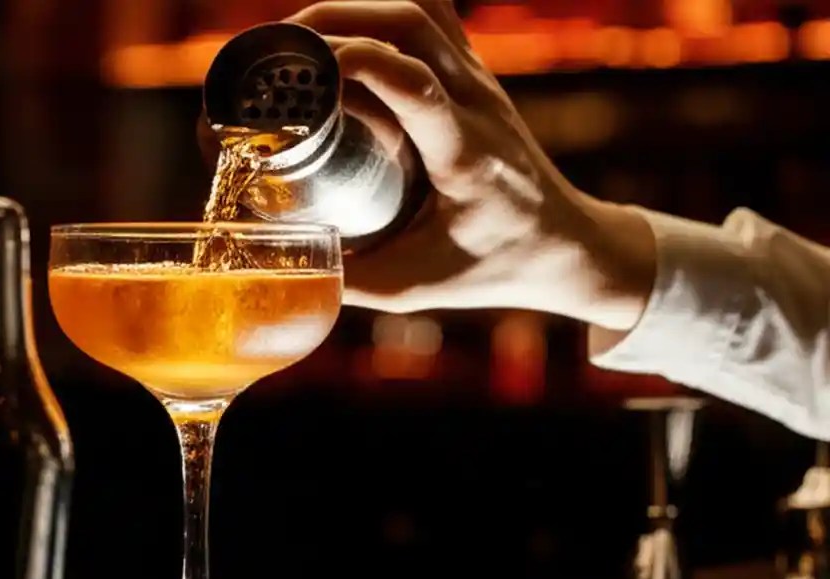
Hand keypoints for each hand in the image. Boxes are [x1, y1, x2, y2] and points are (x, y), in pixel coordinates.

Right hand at [286, 0, 656, 330]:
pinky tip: (344, 37)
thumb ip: (347, 280)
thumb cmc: (493, 267)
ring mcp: (480, 81)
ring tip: (304, 36)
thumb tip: (278, 265)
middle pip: (414, 22)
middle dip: (340, 18)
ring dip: (358, 7)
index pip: (418, 84)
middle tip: (282, 46)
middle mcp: (478, 104)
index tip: (301, 72)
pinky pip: (429, 17)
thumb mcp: (415, 287)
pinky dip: (380, 12)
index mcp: (467, 156)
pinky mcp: (474, 73)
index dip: (359, 61)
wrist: (562, 244)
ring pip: (422, 8)